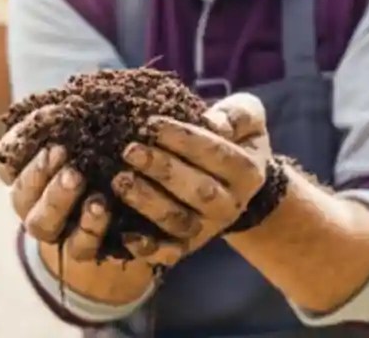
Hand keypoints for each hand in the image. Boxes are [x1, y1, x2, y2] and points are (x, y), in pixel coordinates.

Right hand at [0, 107, 109, 261]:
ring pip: (42, 224)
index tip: (50, 117)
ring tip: (78, 178)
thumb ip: (73, 118)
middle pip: (21, 194)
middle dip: (39, 172)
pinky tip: (102, 207)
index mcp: (26, 172)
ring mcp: (55, 230)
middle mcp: (32, 204)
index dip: (22, 141)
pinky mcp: (82, 250)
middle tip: (61, 152)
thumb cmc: (104, 151)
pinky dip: (88, 228)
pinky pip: (78, 247)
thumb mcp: (89, 131)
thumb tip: (70, 99)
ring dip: (58, 200)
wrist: (132, 204)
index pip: (8, 158)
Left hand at [112, 92, 271, 266]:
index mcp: (247, 172)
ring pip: (178, 221)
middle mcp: (230, 205)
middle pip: (198, 191)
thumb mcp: (244, 118)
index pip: (216, 154)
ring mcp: (207, 229)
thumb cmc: (230, 139)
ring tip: (120, 180)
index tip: (152, 123)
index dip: (184, 139)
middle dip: (163, 170)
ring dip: (147, 202)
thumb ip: (236, 115)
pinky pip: (166, 252)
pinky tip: (124, 233)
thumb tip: (212, 122)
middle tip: (130, 150)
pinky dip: (145, 247)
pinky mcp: (185, 246)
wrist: (232, 183)